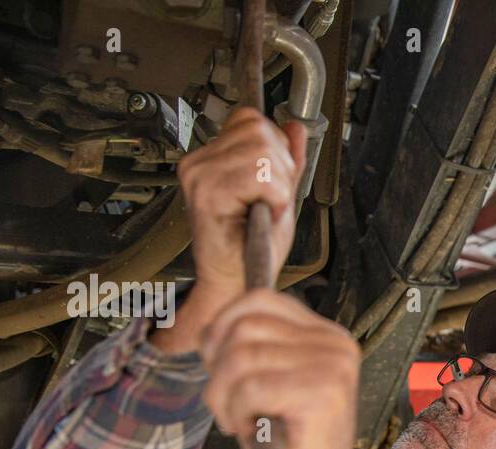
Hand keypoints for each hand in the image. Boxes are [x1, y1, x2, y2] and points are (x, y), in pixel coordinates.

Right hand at [175, 106, 307, 312]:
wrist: (238, 282)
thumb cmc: (252, 248)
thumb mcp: (278, 194)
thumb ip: (287, 159)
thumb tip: (295, 128)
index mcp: (210, 158)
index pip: (250, 119)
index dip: (275, 147)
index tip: (271, 180)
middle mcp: (199, 163)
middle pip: (259, 131)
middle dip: (280, 167)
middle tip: (270, 198)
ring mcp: (200, 177)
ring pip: (263, 152)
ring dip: (278, 184)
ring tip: (265, 206)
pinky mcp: (208, 194)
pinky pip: (261, 176)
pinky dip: (275, 197)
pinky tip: (263, 212)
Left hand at [200, 289, 363, 448]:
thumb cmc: (285, 440)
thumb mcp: (270, 379)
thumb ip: (254, 344)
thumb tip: (212, 325)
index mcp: (325, 334)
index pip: (259, 299)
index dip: (222, 327)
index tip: (216, 365)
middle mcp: (335, 343)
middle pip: (244, 326)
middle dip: (218, 368)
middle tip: (228, 404)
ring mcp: (332, 366)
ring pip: (242, 356)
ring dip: (224, 395)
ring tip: (239, 420)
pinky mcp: (322, 393)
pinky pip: (251, 386)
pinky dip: (238, 411)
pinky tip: (252, 431)